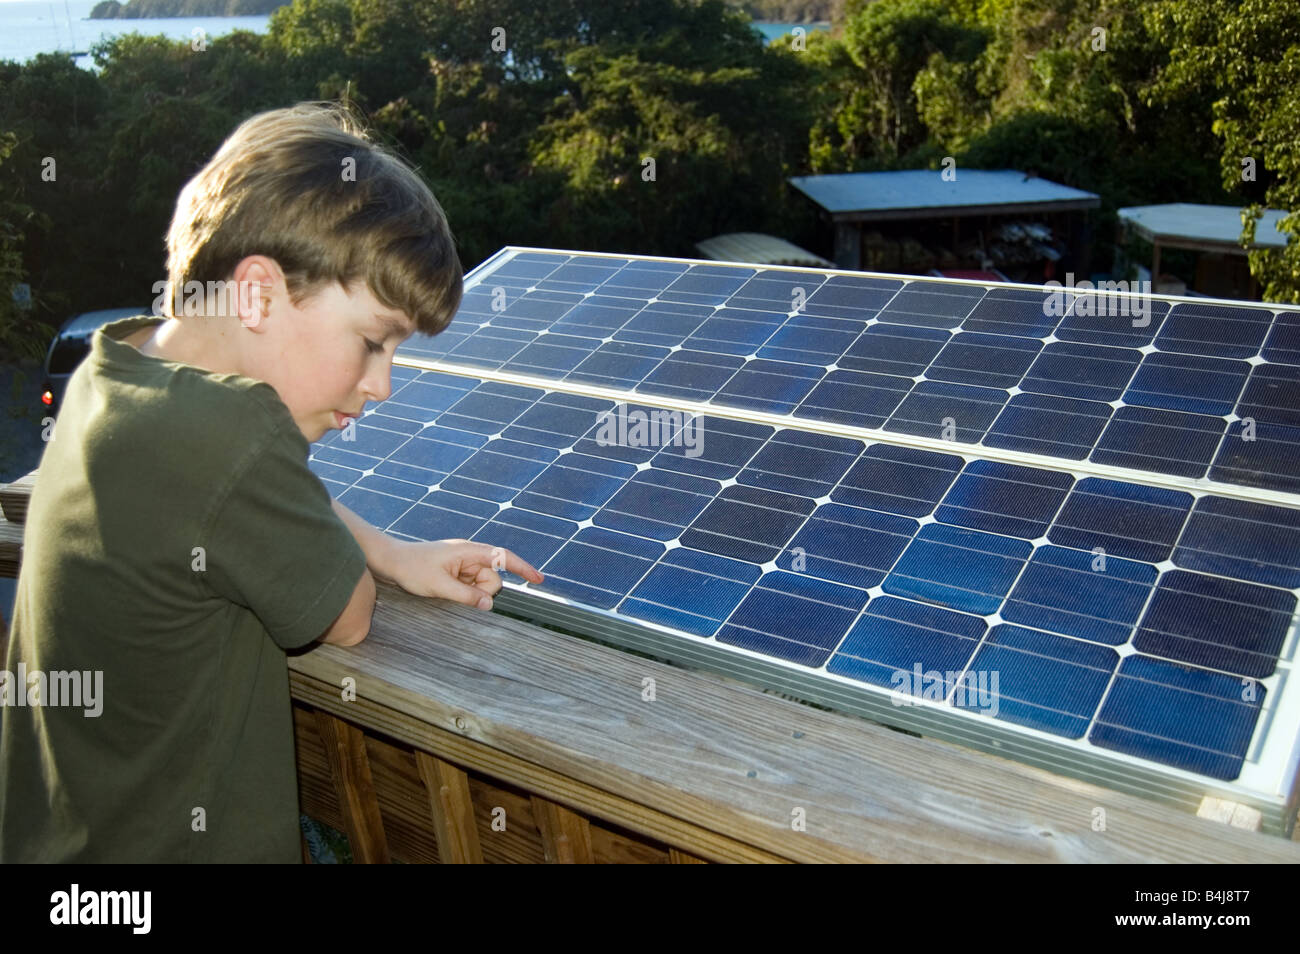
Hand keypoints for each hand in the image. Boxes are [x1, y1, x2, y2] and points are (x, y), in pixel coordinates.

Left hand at [382, 538, 542, 609]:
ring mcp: (463, 564)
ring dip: (469, 593)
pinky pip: (470, 587)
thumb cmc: (412, 568)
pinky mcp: (456, 573)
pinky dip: (464, 593)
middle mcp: (470, 555)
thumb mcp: (439, 585)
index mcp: (469, 551)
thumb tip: (490, 604)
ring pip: (481, 585)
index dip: (523, 568)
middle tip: (454, 591)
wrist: (390, 561)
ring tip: (444, 589)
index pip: (504, 557)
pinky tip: (445, 590)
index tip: (539, 580)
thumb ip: (467, 596)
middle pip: (492, 578)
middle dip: (481, 591)